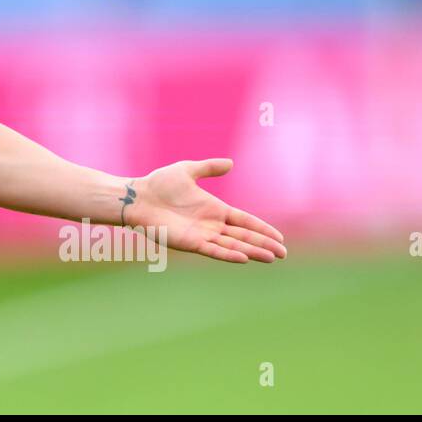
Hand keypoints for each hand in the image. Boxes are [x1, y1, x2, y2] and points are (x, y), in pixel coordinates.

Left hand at [125, 158, 286, 262]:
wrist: (137, 196)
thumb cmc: (158, 184)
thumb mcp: (188, 171)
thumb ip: (209, 168)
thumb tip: (230, 163)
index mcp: (214, 209)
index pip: (244, 221)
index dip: (262, 228)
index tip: (280, 236)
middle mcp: (211, 225)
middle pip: (243, 236)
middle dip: (263, 244)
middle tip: (283, 253)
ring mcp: (201, 235)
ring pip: (233, 246)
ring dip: (252, 251)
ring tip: (271, 257)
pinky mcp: (190, 243)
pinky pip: (213, 250)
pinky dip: (228, 254)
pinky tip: (244, 258)